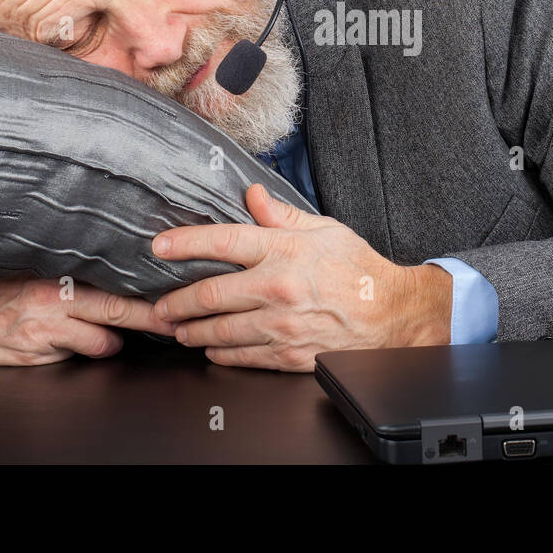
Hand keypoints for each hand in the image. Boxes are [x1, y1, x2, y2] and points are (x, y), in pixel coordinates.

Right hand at [0, 275, 180, 365]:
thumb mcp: (32, 275)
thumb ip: (71, 283)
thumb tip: (112, 286)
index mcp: (55, 283)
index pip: (115, 296)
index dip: (149, 306)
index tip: (176, 308)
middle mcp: (50, 309)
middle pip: (115, 318)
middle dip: (148, 324)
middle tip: (175, 327)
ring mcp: (39, 338)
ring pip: (94, 346)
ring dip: (102, 342)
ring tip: (88, 330)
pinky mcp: (27, 360)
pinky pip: (63, 359)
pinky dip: (68, 352)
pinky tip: (50, 339)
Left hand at [151, 184, 452, 370]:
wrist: (393, 315)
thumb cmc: (359, 270)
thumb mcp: (325, 230)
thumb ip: (282, 215)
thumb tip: (253, 196)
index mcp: (284, 251)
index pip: (223, 242)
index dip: (185, 243)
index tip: (160, 246)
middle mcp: (278, 288)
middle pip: (210, 294)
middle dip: (177, 302)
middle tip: (159, 306)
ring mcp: (282, 326)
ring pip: (220, 331)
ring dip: (192, 332)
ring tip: (177, 329)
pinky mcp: (289, 354)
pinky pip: (243, 356)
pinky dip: (221, 353)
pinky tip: (210, 349)